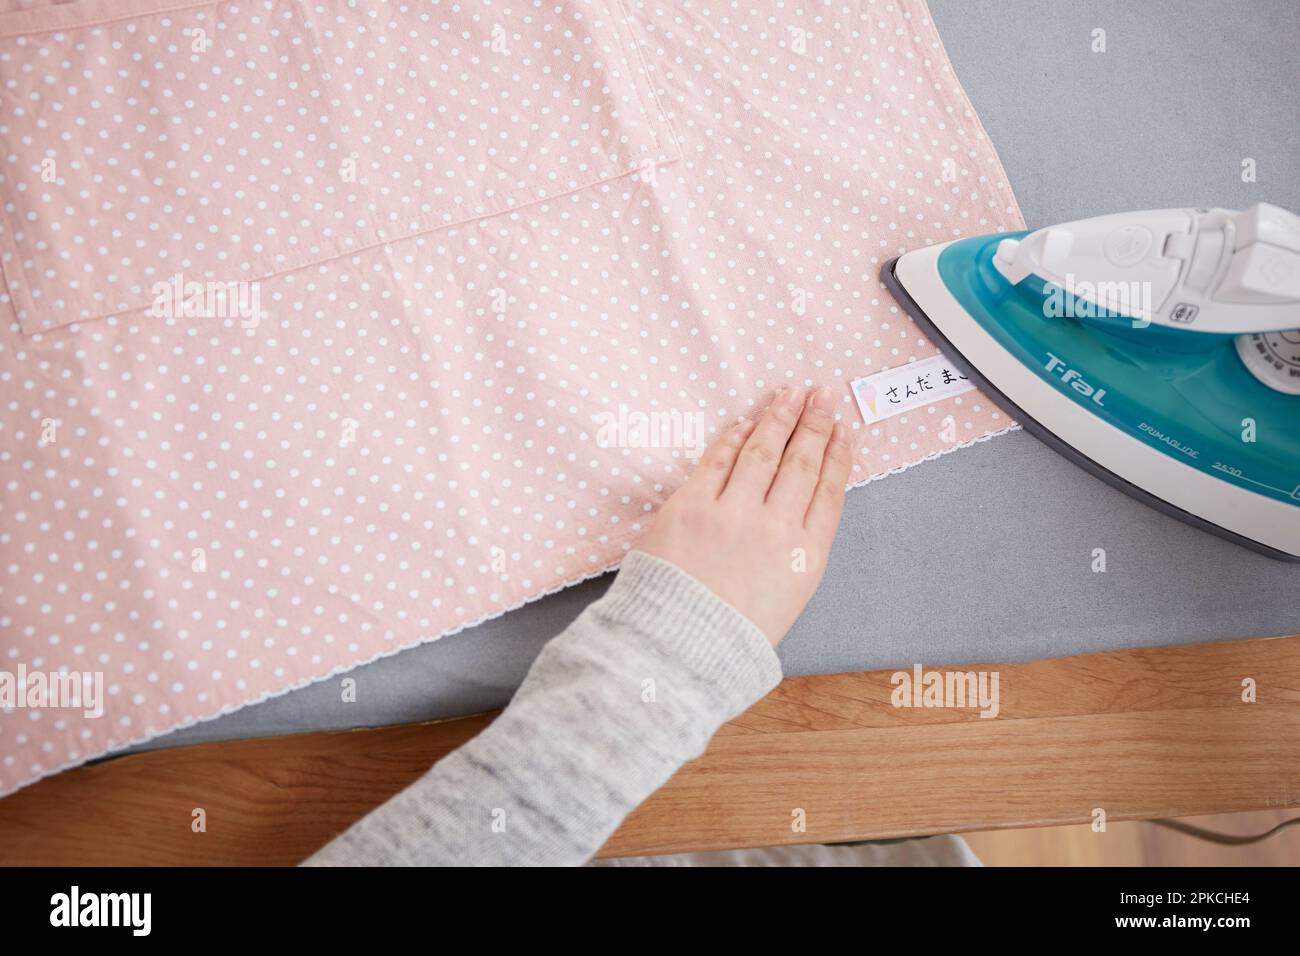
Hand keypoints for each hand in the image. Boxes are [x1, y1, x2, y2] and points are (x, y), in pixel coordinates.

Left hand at [636, 386, 855, 645]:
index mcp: (804, 558)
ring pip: (762, 452)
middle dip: (814, 424)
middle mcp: (775, 529)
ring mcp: (732, 514)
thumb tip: (795, 511)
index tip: (843, 429)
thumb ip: (795, 556)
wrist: (677, 652)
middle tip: (821, 395)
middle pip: (801, 463)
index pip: (829, 491)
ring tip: (789, 393)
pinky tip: (745, 423)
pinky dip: (734, 437)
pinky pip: (717, 460)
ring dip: (778, 418)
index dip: (837, 454)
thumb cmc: (728, 638)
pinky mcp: (690, 506)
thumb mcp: (784, 602)